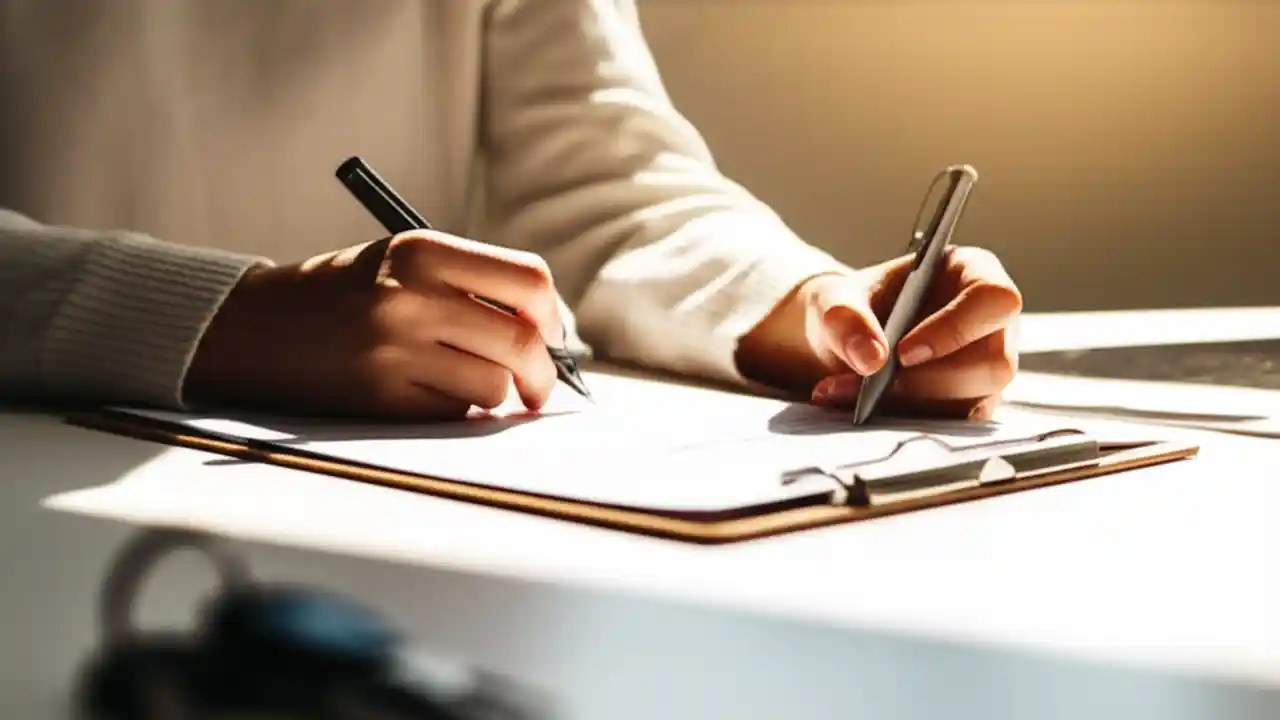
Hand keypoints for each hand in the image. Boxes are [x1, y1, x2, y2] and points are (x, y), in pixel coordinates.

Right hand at [186, 230, 562, 419]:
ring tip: (471, 384)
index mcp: (423, 250)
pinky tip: (427, 392)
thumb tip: (552, 335)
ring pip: (494, 385)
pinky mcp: (380, 397)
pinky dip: (457, 409)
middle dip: (542, 374)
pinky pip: (455, 411)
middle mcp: (411, 296)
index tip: (552, 335)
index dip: (554, 315)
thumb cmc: (344, 295)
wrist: (252, 327)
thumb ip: (472, 285)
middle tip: (537, 385)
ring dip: (496, 394)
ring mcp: (395, 349)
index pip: (530, 280)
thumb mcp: (403, 263)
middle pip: (523, 342)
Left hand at [735, 247, 1021, 419]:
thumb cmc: (852, 306)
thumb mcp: (834, 298)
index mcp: (974, 273)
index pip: (993, 299)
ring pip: (976, 400)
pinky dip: (908, 422)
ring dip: (913, 406)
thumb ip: (844, 318)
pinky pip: (954, 423)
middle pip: (992, 362)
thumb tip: (870, 359)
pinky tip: (867, 412)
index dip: (956, 328)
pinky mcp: (970, 404)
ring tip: (852, 396)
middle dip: (928, 382)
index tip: (904, 353)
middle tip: (871, 385)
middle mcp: (991, 323)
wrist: (840, 342)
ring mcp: (985, 368)